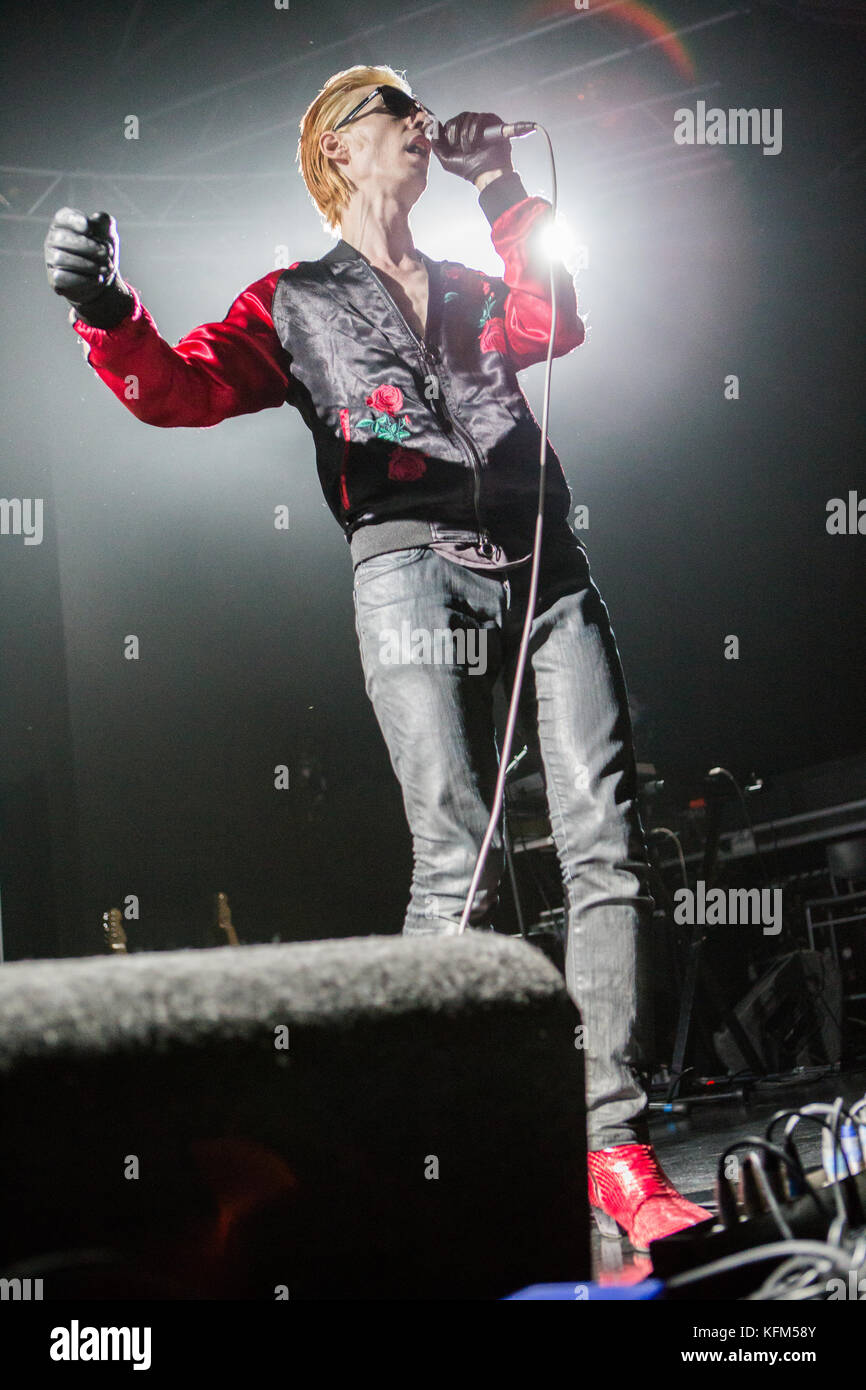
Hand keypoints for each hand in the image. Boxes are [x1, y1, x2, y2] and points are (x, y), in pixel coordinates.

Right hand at [44, 207, 132, 327]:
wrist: (102, 277)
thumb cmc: (101, 251)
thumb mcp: (107, 234)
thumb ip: (104, 222)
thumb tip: (96, 218)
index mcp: (64, 224)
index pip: (62, 217)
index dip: (75, 221)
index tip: (89, 228)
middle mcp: (53, 240)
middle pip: (60, 238)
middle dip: (85, 246)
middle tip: (104, 253)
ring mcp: (51, 259)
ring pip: (60, 258)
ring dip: (87, 264)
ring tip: (105, 269)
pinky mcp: (54, 279)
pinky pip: (62, 278)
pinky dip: (83, 279)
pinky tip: (97, 279)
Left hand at [431, 112, 513, 185]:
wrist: (485, 173)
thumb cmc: (468, 169)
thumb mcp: (446, 159)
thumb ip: (436, 144)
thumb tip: (435, 126)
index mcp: (460, 135)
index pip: (451, 123)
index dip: (449, 130)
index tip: (452, 143)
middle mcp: (471, 128)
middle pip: (459, 117)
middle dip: (456, 132)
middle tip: (459, 147)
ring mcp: (482, 124)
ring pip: (469, 117)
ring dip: (466, 134)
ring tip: (470, 148)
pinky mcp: (492, 122)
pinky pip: (480, 117)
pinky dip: (475, 129)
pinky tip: (476, 142)